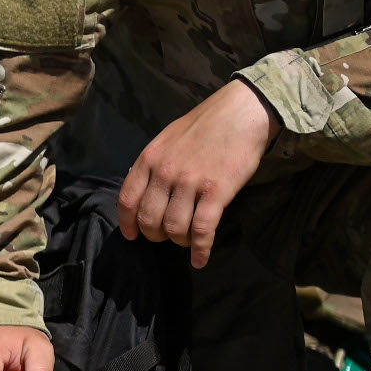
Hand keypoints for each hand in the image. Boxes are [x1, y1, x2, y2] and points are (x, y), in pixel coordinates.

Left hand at [118, 79, 274, 268]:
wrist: (243, 111)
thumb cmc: (206, 124)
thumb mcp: (168, 139)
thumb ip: (155, 164)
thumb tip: (146, 190)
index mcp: (149, 159)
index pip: (127, 200)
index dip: (129, 223)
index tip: (132, 235)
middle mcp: (165, 173)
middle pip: (149, 220)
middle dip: (155, 235)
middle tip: (165, 236)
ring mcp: (190, 183)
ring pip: (174, 228)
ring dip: (179, 241)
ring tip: (186, 240)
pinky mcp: (216, 192)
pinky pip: (202, 230)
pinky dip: (200, 250)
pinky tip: (200, 260)